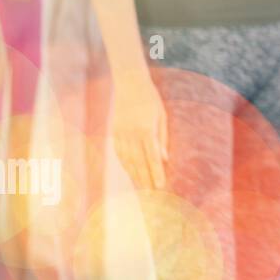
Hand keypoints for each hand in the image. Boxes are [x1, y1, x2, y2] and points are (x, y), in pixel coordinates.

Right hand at [110, 71, 168, 189]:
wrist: (129, 82)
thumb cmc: (150, 99)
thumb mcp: (161, 116)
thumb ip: (162, 138)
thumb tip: (165, 160)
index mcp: (146, 129)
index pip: (152, 157)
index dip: (156, 173)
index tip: (160, 187)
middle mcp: (131, 134)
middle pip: (139, 162)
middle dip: (145, 180)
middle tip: (151, 197)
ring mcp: (120, 134)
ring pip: (127, 160)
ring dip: (134, 176)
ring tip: (141, 190)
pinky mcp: (114, 132)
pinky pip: (119, 153)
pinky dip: (125, 165)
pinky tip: (130, 174)